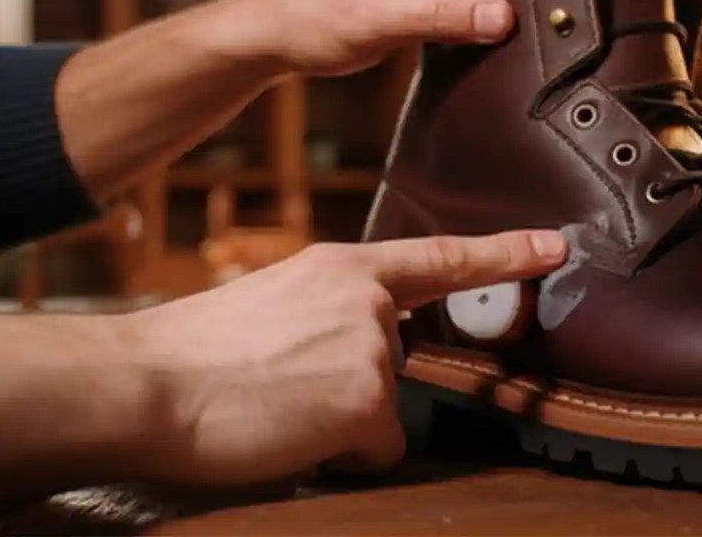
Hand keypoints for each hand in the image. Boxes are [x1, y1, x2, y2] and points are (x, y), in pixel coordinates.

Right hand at [121, 229, 567, 484]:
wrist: (145, 383)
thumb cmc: (190, 351)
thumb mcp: (272, 302)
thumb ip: (326, 313)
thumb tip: (344, 354)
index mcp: (341, 268)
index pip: (438, 259)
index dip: (504, 253)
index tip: (556, 247)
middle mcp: (368, 302)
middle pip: (394, 363)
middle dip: (350, 387)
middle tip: (279, 386)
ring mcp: (373, 350)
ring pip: (382, 409)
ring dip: (339, 421)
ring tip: (274, 406)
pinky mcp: (369, 401)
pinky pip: (375, 447)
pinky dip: (339, 454)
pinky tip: (291, 435)